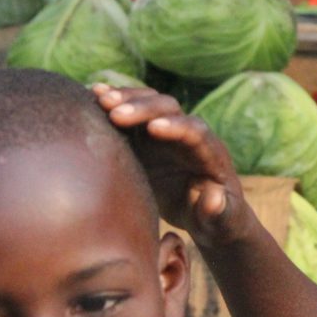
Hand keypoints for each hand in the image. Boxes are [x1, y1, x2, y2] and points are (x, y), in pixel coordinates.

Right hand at [94, 85, 248, 247]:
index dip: (176, 127)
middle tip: (114, 112)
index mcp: (211, 154)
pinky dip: (114, 102)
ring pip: (149, 103)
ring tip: (100, 98)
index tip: (153, 127)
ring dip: (126, 98)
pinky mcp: (146, 138)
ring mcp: (166, 133)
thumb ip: (222, 211)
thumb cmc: (217, 221)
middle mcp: (188, 135)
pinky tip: (93, 94)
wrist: (205, 215)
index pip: (196, 132)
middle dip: (143, 108)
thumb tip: (214, 196)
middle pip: (169, 109)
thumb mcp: (223, 222)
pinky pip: (131, 113)